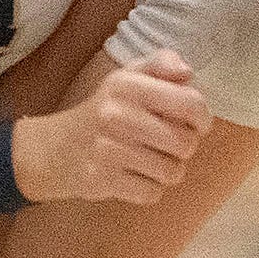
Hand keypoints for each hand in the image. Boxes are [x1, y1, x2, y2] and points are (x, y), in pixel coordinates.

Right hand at [12, 50, 214, 202]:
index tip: (196, 123)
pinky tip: (135, 176)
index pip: (191, 103)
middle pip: (186, 143)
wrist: (56, 148)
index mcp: (128, 84)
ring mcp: (106, 149)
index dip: (202, 117)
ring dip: (169, 170)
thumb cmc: (107, 110)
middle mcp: (116, 114)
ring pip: (172, 171)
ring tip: (152, 160)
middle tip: (169, 144)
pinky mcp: (101, 179)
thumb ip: (162, 64)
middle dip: (185, 147)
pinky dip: (150, 188)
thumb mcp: (129, 77)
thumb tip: (187, 72)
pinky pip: (152, 193)